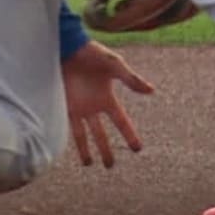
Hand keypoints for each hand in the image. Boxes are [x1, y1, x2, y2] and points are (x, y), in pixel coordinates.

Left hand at [61, 40, 154, 167]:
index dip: (130, 135)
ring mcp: (77, 108)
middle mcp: (92, 107)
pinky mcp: (62, 106)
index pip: (121, 122)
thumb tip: (152, 91)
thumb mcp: (115, 65)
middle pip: (101, 134)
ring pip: (83, 135)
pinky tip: (66, 150)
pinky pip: (65, 126)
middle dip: (106, 150)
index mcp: (107, 98)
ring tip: (89, 165)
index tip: (138, 149)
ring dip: (86, 150)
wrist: (67, 47)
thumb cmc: (92, 53)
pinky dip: (67, 138)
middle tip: (111, 166)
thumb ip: (131, 79)